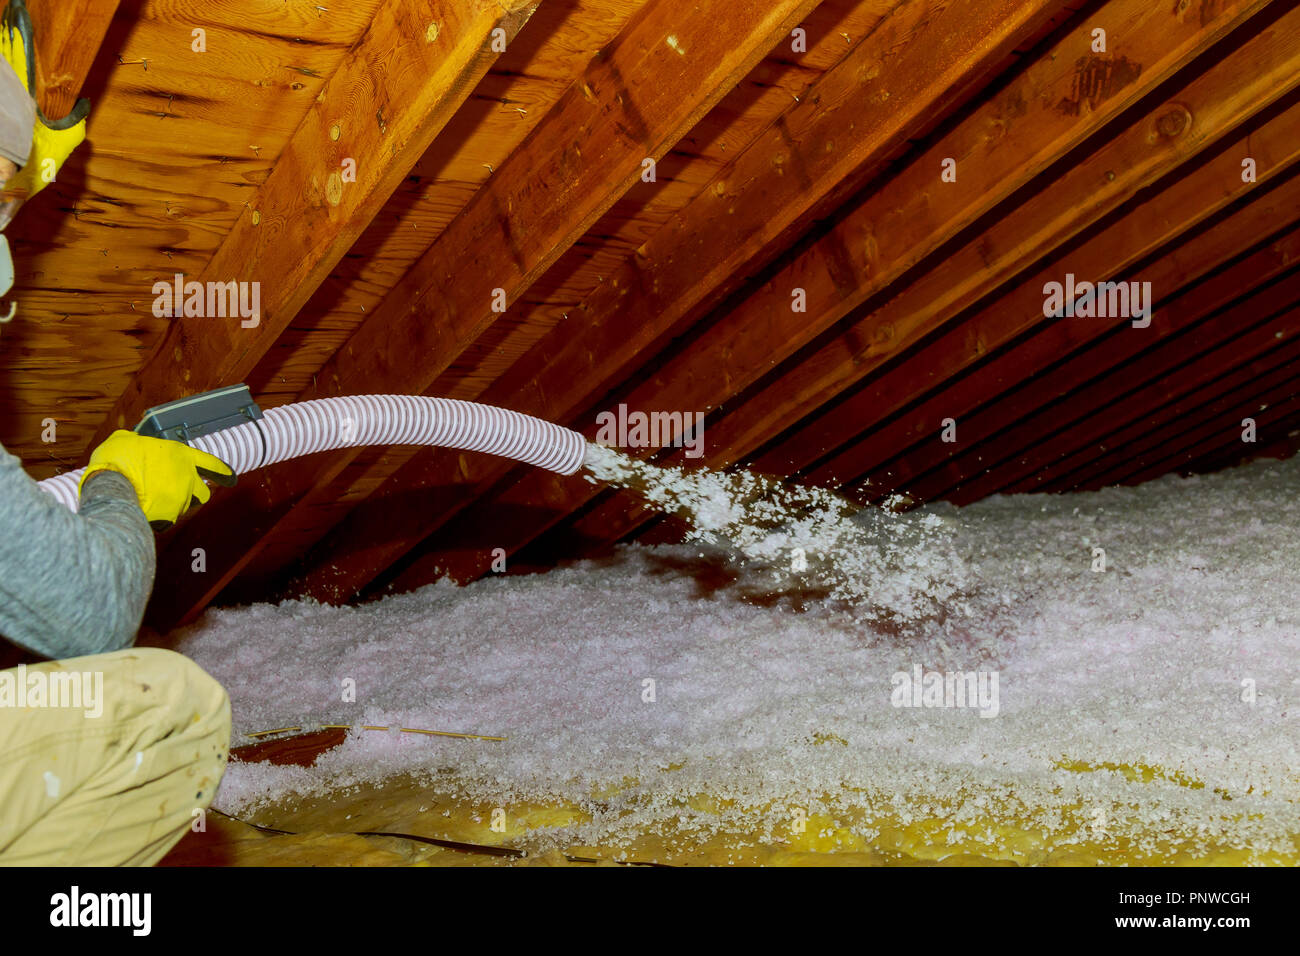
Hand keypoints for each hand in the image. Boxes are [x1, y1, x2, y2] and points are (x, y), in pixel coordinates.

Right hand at [79, 430, 235, 528]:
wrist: (110, 485)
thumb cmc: (116, 459)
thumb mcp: (125, 440)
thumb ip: (136, 441)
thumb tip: (131, 440)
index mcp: (181, 455)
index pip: (212, 464)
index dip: (223, 472)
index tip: (230, 478)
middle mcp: (187, 477)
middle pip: (203, 492)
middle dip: (194, 494)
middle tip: (178, 493)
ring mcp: (181, 498)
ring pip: (184, 507)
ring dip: (174, 506)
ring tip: (154, 501)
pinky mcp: (170, 516)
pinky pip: (168, 521)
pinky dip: (160, 519)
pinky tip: (147, 514)